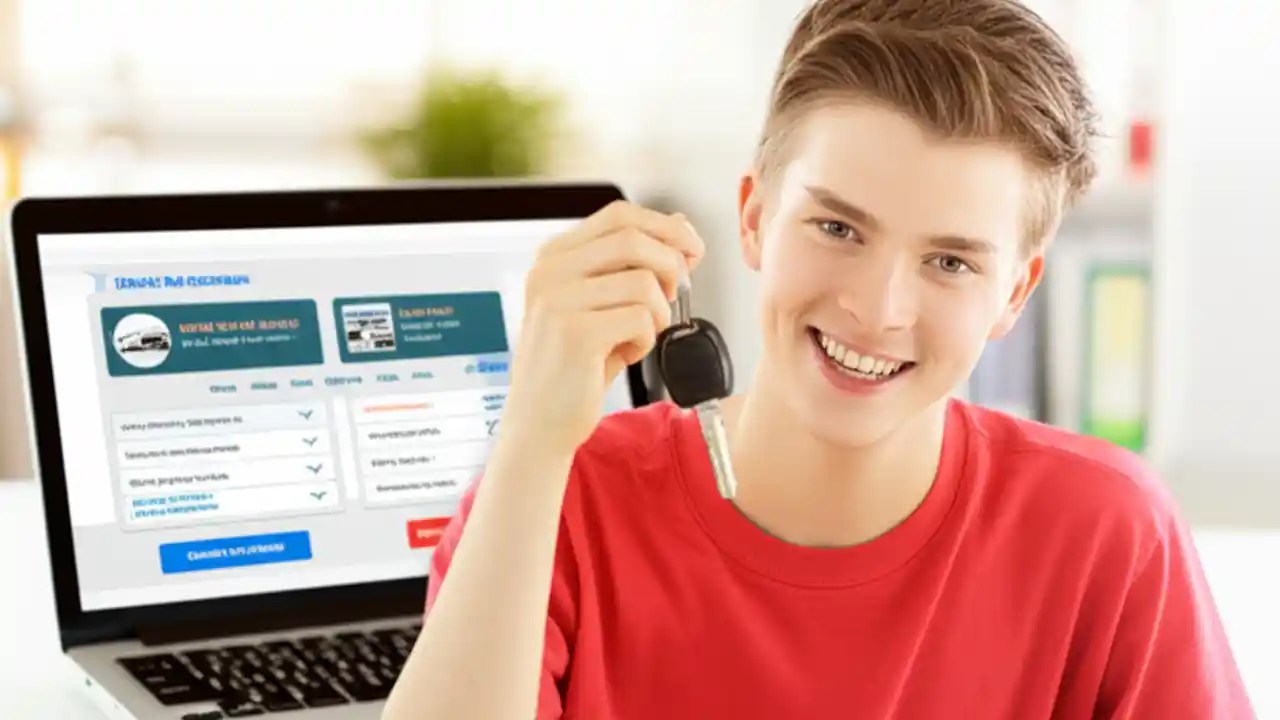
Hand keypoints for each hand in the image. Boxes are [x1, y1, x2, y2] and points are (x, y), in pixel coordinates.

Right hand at [499, 200, 704, 457]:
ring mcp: (559, 300)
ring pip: (644, 281)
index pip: (620, 215)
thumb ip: (634, 263)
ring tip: (639, 335)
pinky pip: (641, 318)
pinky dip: (646, 338)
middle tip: (674, 296)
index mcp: (554, 256)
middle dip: (671, 265)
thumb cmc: (575, 363)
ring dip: (659, 312)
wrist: (540, 421)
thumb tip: (681, 224)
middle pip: (634, 238)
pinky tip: (625, 354)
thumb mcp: (603, 304)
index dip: (665, 227)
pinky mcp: (575, 332)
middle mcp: (550, 271)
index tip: (692, 249)